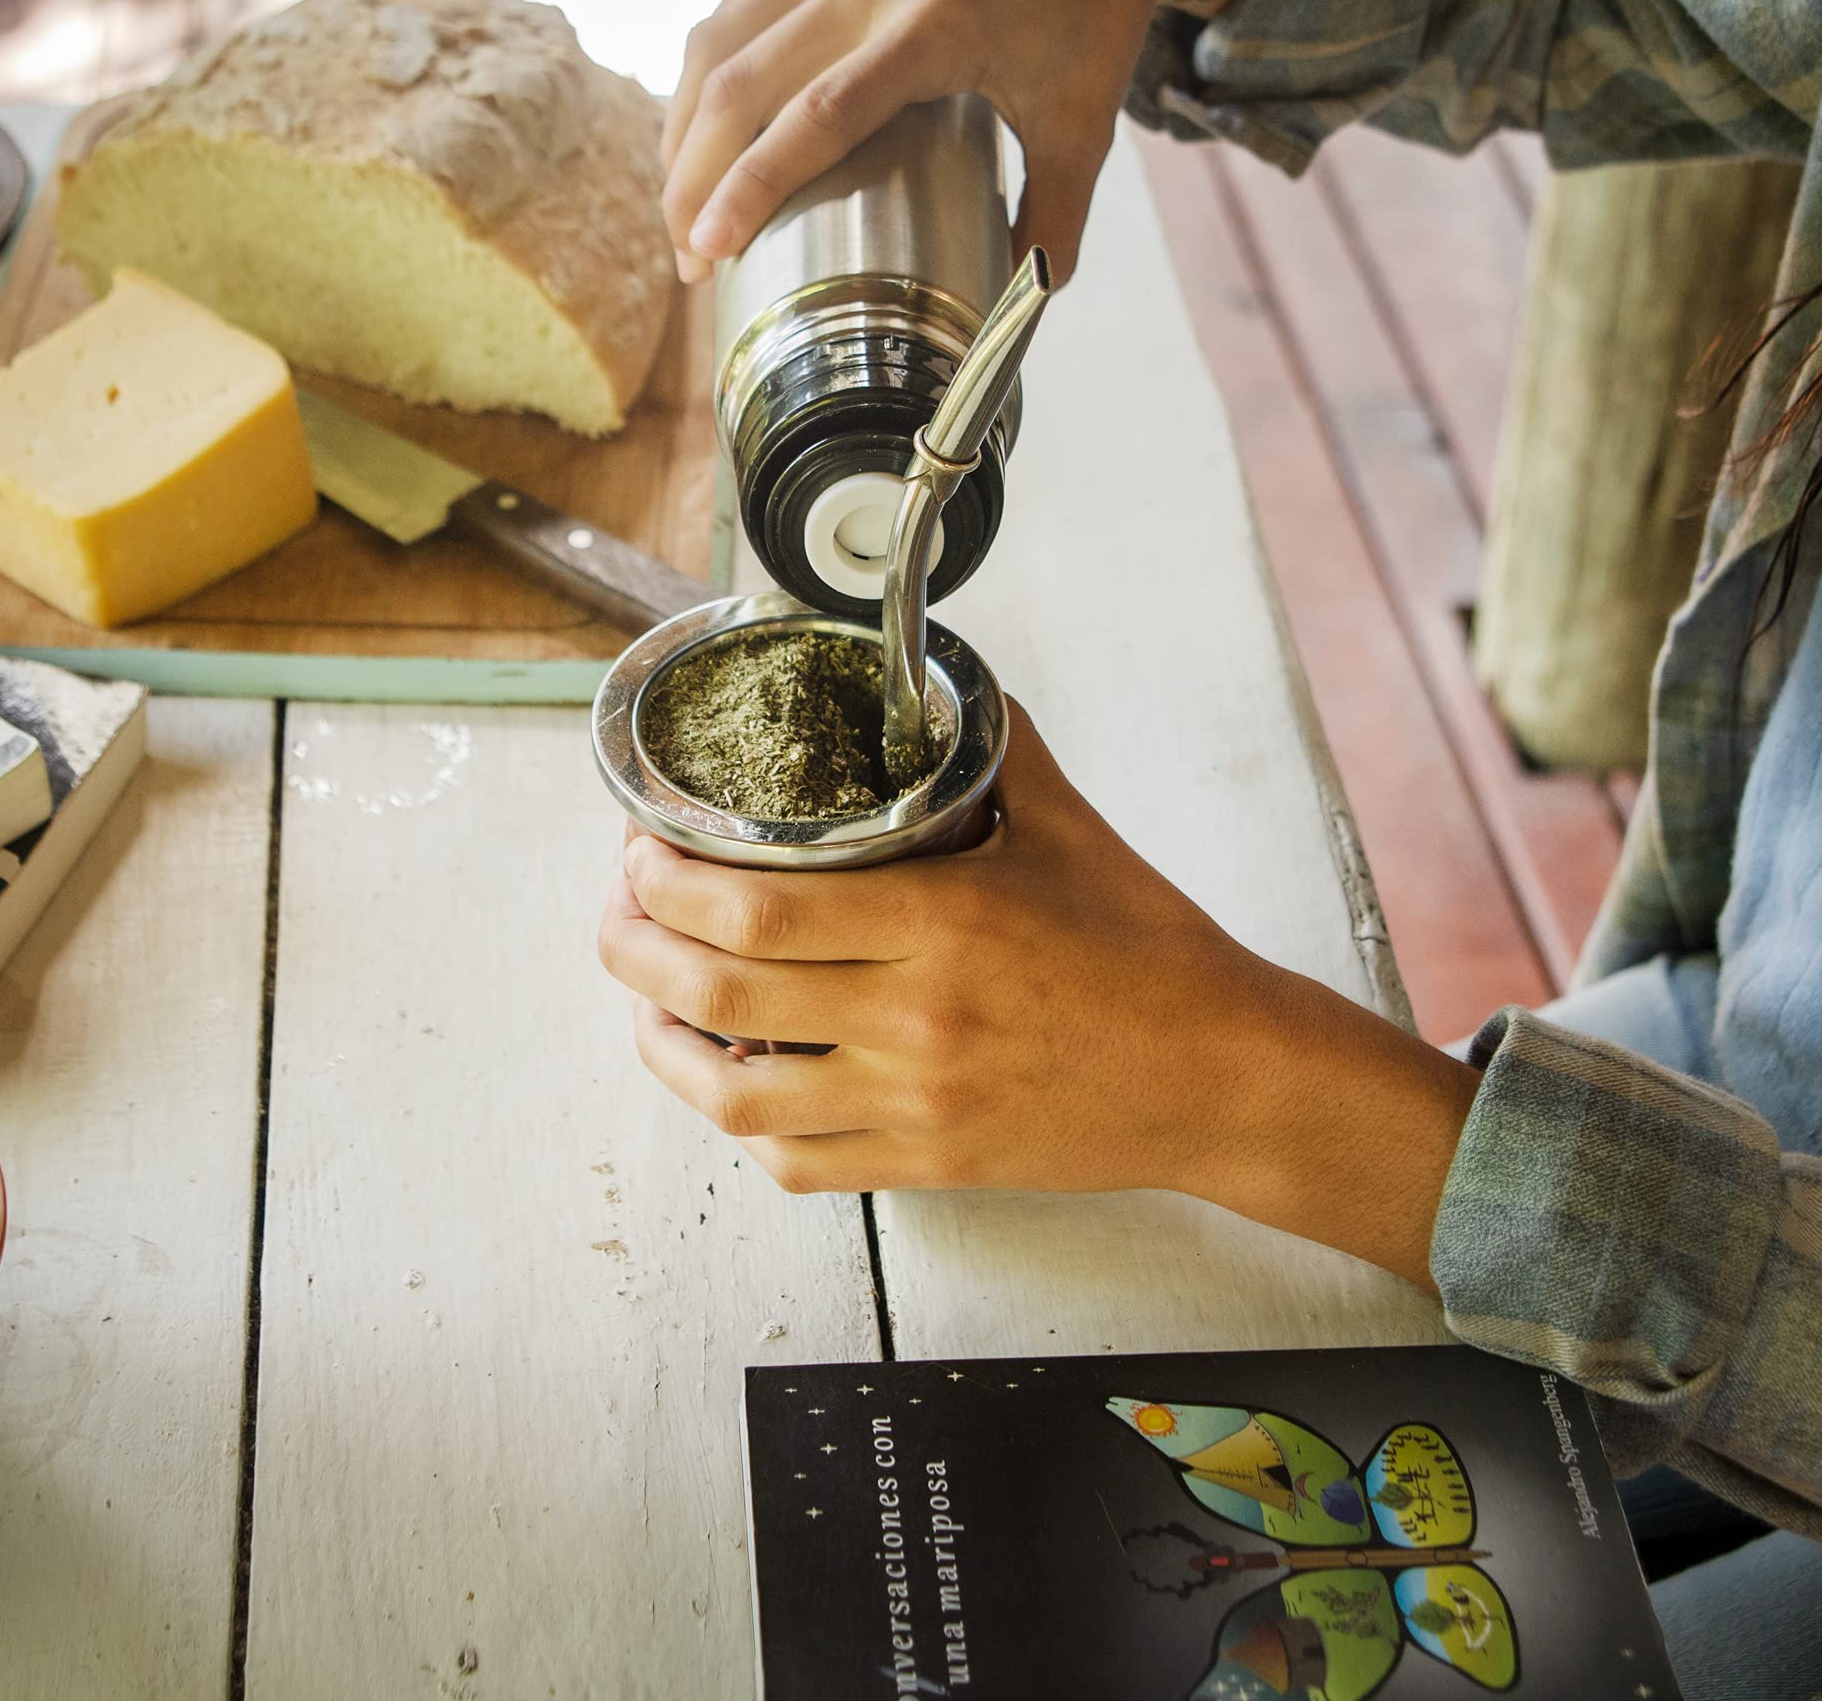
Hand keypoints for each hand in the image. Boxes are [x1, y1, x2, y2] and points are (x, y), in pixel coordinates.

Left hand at [596, 704, 1478, 1291]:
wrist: (1223, 1074)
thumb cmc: (1153, 953)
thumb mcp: (1071, 828)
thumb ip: (993, 746)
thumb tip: (935, 682)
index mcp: (940, 922)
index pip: (755, 906)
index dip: (668, 878)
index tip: (643, 848)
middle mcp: (913, 1019)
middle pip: (715, 994)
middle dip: (633, 945)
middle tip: (621, 906)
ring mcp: (914, 1103)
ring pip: (734, 1096)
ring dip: (663, 1046)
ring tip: (648, 998)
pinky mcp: (927, 1164)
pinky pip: (797, 1164)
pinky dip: (745, 1126)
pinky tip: (736, 1081)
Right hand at [662, 0, 1237, 284]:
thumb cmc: (1097, 4)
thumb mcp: (1086, 124)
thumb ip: (1055, 219)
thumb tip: (1025, 304)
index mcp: (935, 26)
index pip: (817, 114)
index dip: (752, 186)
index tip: (710, 250)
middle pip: (742, 83)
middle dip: (695, 181)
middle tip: (689, 263)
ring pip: (721, 42)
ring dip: (683, 130)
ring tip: (680, 209)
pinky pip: (739, 11)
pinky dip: (704, 79)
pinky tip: (696, 133)